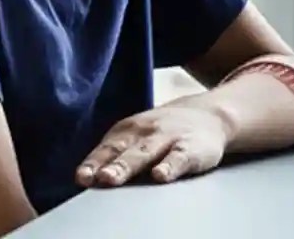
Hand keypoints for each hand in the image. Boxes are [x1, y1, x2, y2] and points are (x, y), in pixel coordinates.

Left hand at [76, 101, 228, 187]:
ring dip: (127, 165)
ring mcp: (169, 138)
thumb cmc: (165, 132)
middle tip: (98, 178)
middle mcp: (145, 132)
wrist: (211, 114)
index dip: (92, 163)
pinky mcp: (192, 148)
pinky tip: (161, 176)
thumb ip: (114, 154)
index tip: (82, 178)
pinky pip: (179, 157)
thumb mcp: (137, 136)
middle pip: (122, 150)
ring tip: (112, 179)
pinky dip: (170, 166)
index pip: (106, 149)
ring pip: (145, 153)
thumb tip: (85, 179)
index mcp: (128, 130)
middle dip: (108, 164)